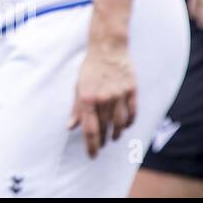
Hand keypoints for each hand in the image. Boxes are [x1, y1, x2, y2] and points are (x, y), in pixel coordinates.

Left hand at [66, 41, 136, 157]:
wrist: (108, 47)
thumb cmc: (90, 67)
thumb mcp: (78, 85)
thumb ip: (76, 108)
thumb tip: (70, 127)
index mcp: (87, 98)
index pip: (90, 129)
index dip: (91, 145)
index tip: (92, 155)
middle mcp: (104, 99)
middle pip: (105, 128)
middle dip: (102, 140)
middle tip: (101, 146)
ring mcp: (119, 95)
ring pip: (120, 123)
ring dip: (116, 133)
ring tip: (113, 138)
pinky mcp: (131, 90)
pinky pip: (132, 112)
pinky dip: (129, 122)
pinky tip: (125, 126)